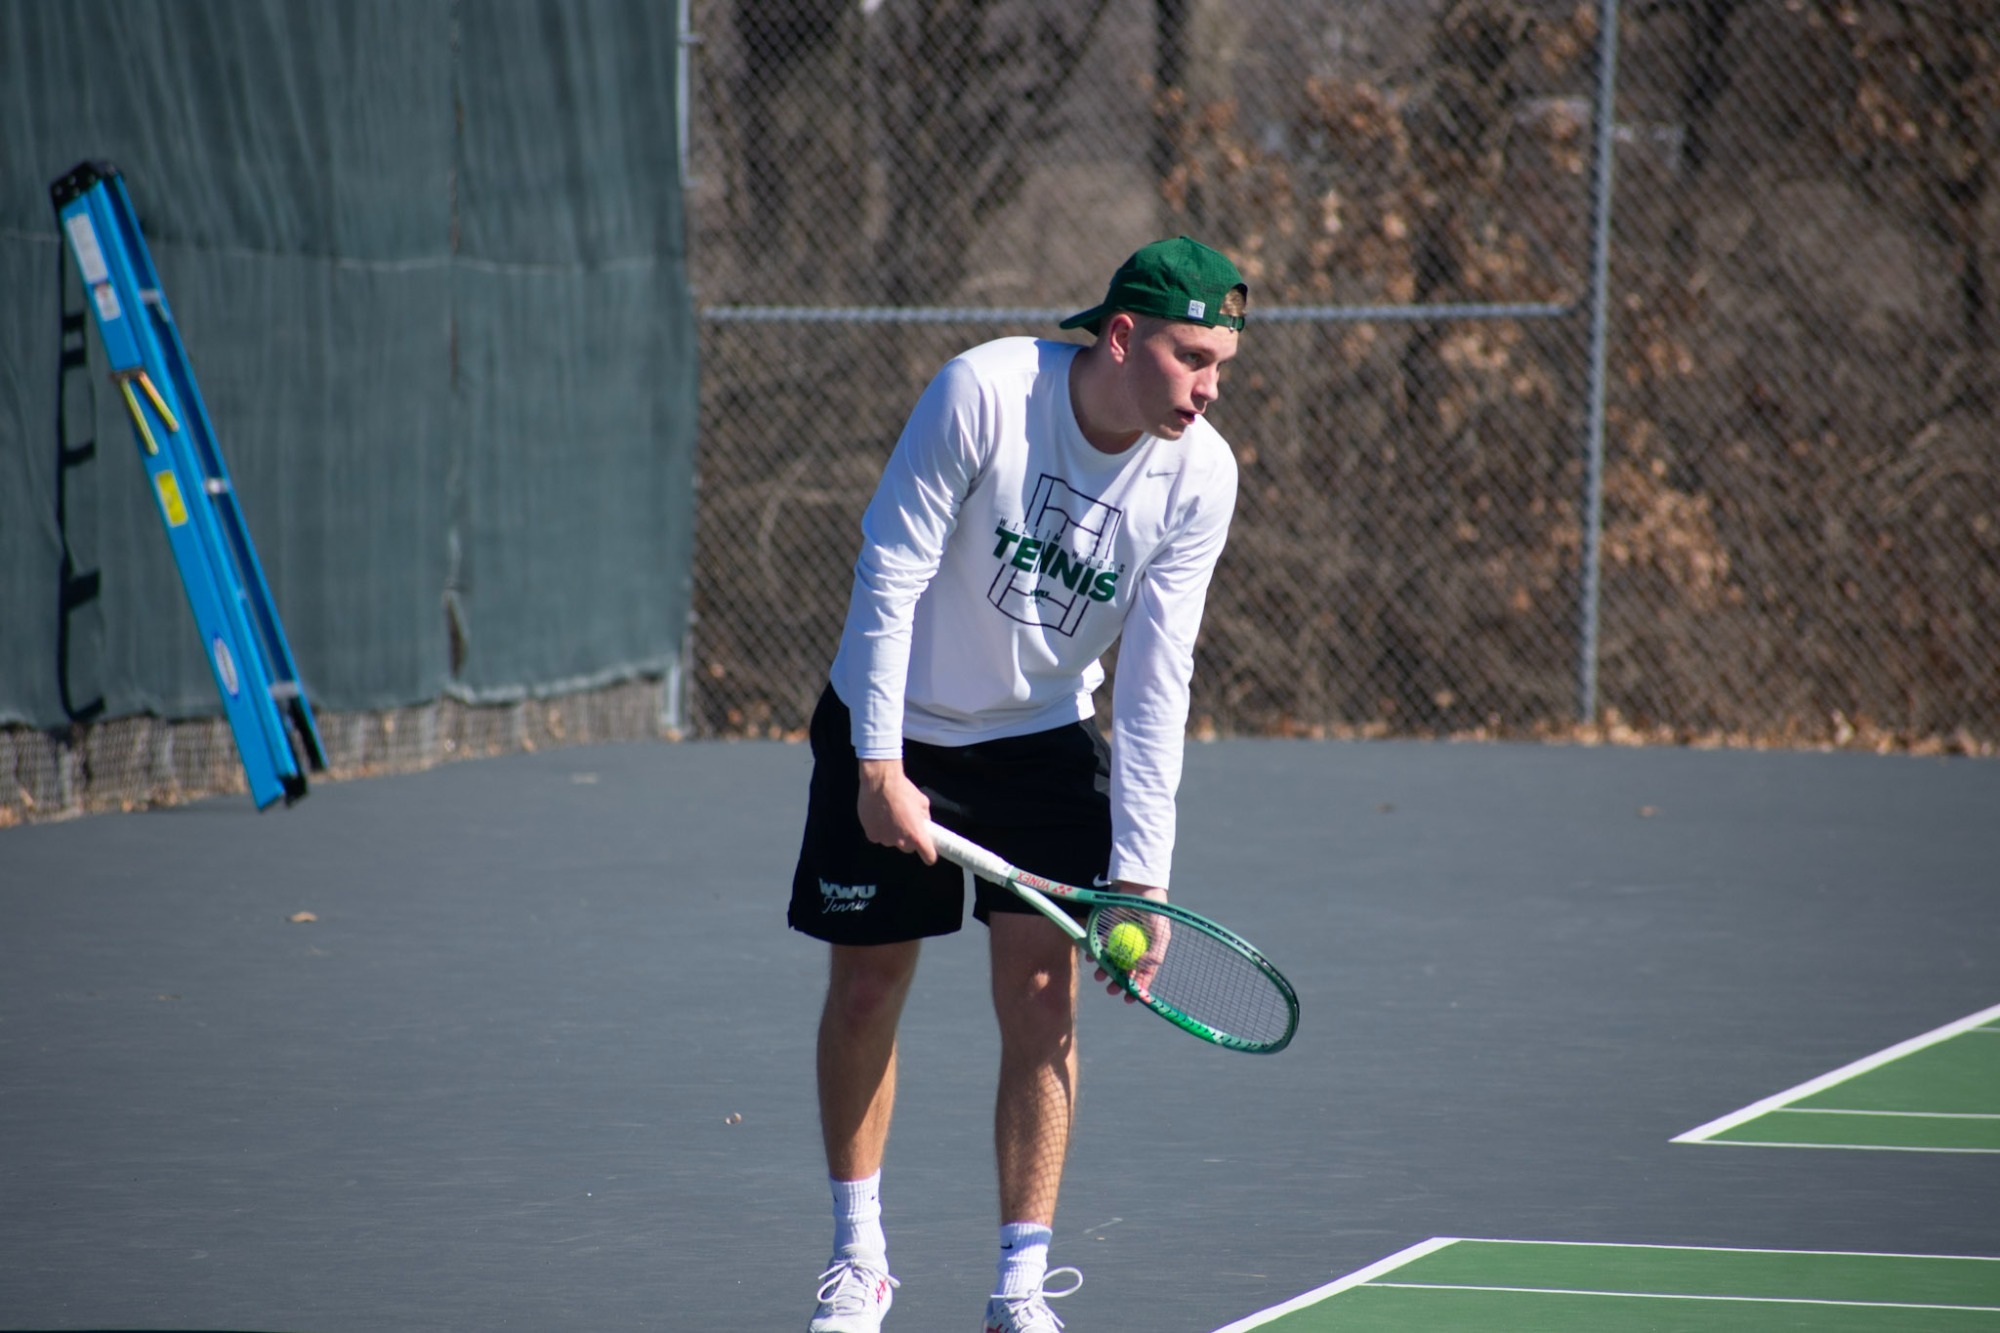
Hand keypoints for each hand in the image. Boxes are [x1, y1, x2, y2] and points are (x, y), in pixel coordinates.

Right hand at [856, 759, 934, 862]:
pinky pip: (878, 836)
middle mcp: (901, 842)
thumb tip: (924, 824)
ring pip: (892, 841)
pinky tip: (878, 816)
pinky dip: (879, 829)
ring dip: (892, 833)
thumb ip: (925, 818)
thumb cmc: (903, 789)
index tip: (927, 850)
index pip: (929, 857)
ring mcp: (885, 840)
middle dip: (908, 839)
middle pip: (908, 848)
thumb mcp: (922, 802)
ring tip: (889, 815)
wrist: (881, 781)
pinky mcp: (871, 835)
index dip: (929, 854)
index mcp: (917, 835)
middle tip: (905, 823)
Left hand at [1094, 882, 1168, 1003]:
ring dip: (1105, 969)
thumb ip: (1155, 953)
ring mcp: (1122, 937)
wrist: (1139, 886)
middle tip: (1110, 990)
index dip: (1138, 988)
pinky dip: (1096, 951)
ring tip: (1098, 976)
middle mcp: (1136, 946)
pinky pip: (1102, 944)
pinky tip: (1091, 958)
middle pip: (1126, 969)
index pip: (1144, 974)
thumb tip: (1142, 971)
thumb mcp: (1161, 933)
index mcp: (1151, 950)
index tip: (1129, 1000)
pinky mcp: (1109, 928)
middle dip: (1118, 981)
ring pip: (1112, 959)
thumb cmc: (1154, 910)